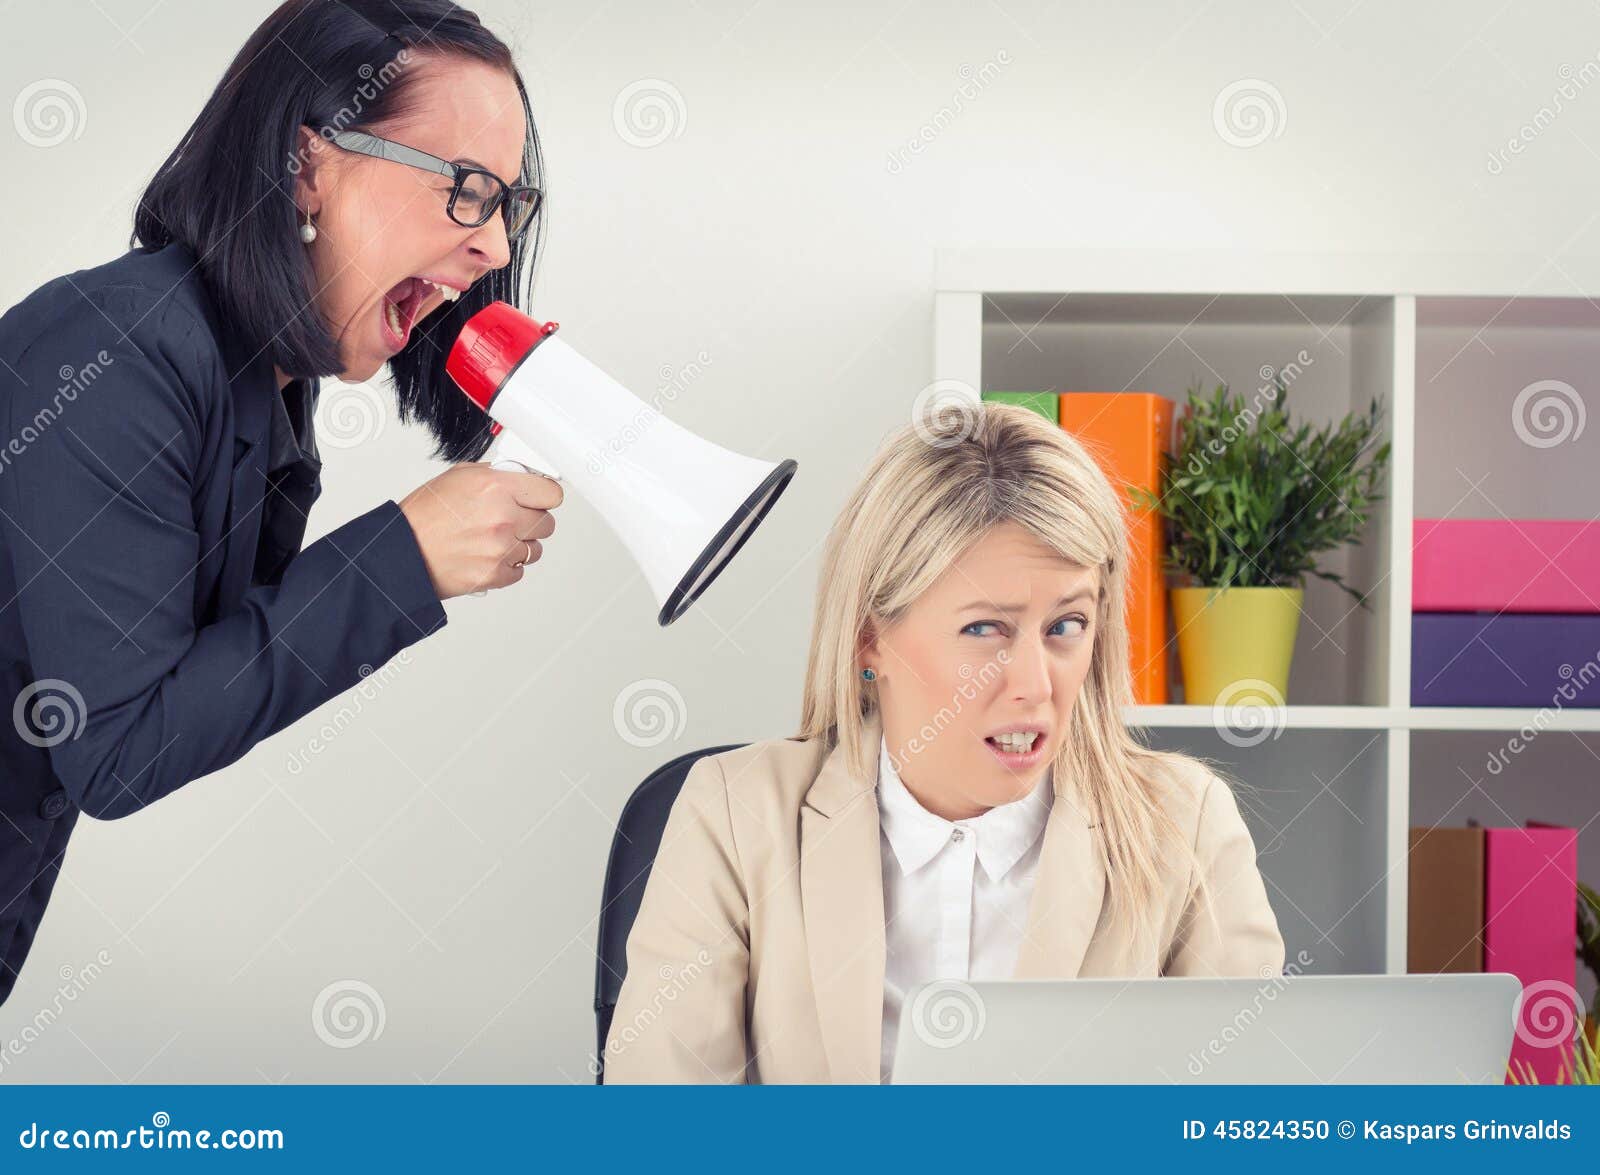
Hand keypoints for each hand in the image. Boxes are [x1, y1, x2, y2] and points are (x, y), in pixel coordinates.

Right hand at [398, 464, 562, 599]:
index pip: (551, 493)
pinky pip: (520, 570)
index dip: (545, 496)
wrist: (402, 553)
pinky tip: (485, 555)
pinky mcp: (496, 574)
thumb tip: (521, 477)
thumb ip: (496, 475)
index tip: (540, 498)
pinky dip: (506, 565)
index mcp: (495, 488)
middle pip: (547, 523)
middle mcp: (503, 518)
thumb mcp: (458, 477)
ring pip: (535, 548)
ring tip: (491, 540)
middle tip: (510, 520)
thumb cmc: (424, 516)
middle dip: (531, 521)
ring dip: (519, 545)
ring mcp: (501, 549)